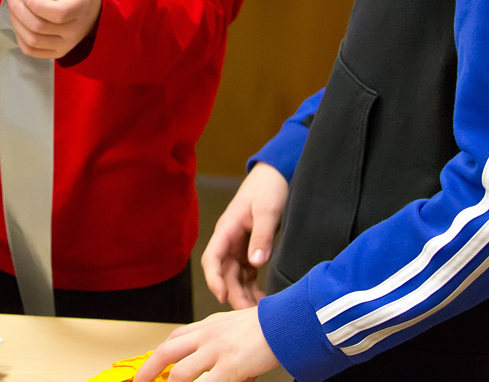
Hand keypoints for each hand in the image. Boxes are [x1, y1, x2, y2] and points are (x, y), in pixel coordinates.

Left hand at [4, 0, 101, 58]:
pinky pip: (32, 50)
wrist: (96, 5)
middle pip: (38, 27)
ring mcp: (65, 45)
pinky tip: (18, 21)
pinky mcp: (58, 52)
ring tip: (12, 6)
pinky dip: (19, 37)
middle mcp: (74, 32)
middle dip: (17, 9)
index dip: (35, 4)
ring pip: (32, 41)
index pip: (57, 13)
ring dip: (16, 22)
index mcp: (80, 8)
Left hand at [135, 308, 277, 381]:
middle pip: (167, 352)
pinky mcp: (230, 366)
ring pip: (180, 373)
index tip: (151, 366)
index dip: (158, 354)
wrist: (287, 321)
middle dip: (149, 370)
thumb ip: (220, 341)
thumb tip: (216, 364)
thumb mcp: (236, 326)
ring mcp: (216, 351)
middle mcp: (207, 336)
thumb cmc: (269, 325)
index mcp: (208, 326)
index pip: (174, 338)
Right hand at [202, 162, 287, 309]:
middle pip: (225, 274)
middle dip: (234, 295)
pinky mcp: (251, 250)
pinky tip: (264, 301)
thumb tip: (256, 263)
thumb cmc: (268, 188)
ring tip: (258, 314)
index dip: (214, 279)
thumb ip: (261, 237)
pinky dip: (254, 288)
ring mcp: (239, 247)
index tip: (221, 297)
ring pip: (236, 277)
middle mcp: (229, 241)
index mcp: (226, 230)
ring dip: (244, 295)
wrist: (276, 175)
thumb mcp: (266, 211)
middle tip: (249, 315)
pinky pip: (248, 275)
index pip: (212, 259)